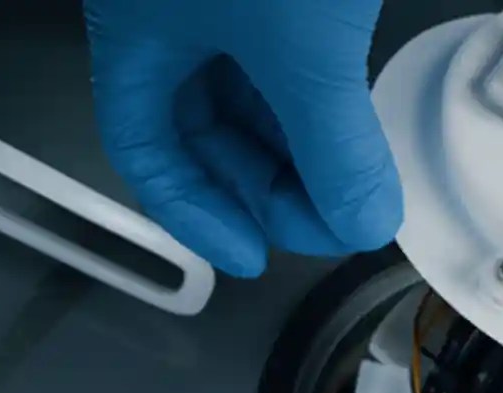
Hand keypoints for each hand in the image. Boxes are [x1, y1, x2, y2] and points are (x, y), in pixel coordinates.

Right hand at [84, 0, 402, 276]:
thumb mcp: (303, 47)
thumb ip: (332, 144)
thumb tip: (364, 226)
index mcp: (138, 29)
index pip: (145, 149)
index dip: (194, 214)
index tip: (251, 258)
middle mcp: (176, 17)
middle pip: (208, 135)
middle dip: (269, 192)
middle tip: (335, 228)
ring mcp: (233, 1)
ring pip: (260, 102)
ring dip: (308, 157)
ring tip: (361, 198)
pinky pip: (300, 67)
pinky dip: (331, 111)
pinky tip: (364, 143)